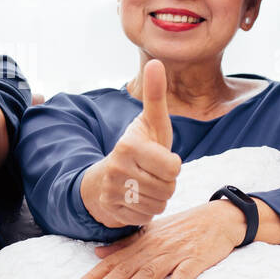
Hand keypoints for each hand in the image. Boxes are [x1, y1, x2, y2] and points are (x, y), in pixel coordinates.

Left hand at [74, 201, 245, 278]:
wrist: (220, 218)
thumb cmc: (184, 227)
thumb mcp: (152, 231)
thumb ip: (125, 244)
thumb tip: (97, 253)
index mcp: (144, 242)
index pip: (115, 261)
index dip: (95, 274)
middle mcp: (156, 248)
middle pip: (127, 268)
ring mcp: (176, 253)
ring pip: (150, 272)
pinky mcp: (196, 259)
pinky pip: (184, 274)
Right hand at [80, 59, 181, 227]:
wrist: (106, 177)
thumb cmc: (138, 147)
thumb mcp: (150, 123)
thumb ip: (155, 96)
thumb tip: (157, 62)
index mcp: (129, 145)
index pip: (173, 167)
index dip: (172, 166)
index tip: (160, 159)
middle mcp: (118, 168)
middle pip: (167, 188)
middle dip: (166, 183)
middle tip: (153, 173)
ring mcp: (112, 190)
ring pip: (158, 204)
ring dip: (157, 197)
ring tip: (145, 185)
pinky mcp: (111, 209)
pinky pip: (145, 217)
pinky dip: (145, 211)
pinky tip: (136, 199)